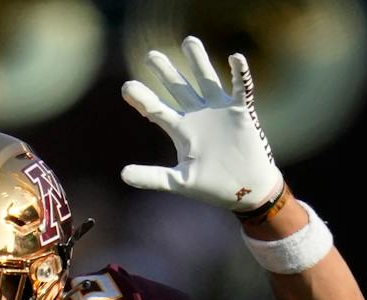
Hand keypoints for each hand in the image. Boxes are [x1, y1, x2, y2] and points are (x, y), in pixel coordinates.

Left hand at [120, 35, 285, 214]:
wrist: (244, 190)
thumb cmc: (212, 186)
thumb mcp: (178, 181)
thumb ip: (152, 177)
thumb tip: (122, 174)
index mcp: (181, 130)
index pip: (156, 109)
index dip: (142, 98)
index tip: (126, 87)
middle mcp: (197, 115)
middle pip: (178, 88)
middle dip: (165, 72)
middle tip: (151, 56)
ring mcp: (219, 111)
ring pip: (206, 79)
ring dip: (198, 61)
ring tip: (188, 41)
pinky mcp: (240, 112)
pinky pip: (241, 88)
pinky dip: (239, 73)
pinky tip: (235, 57)